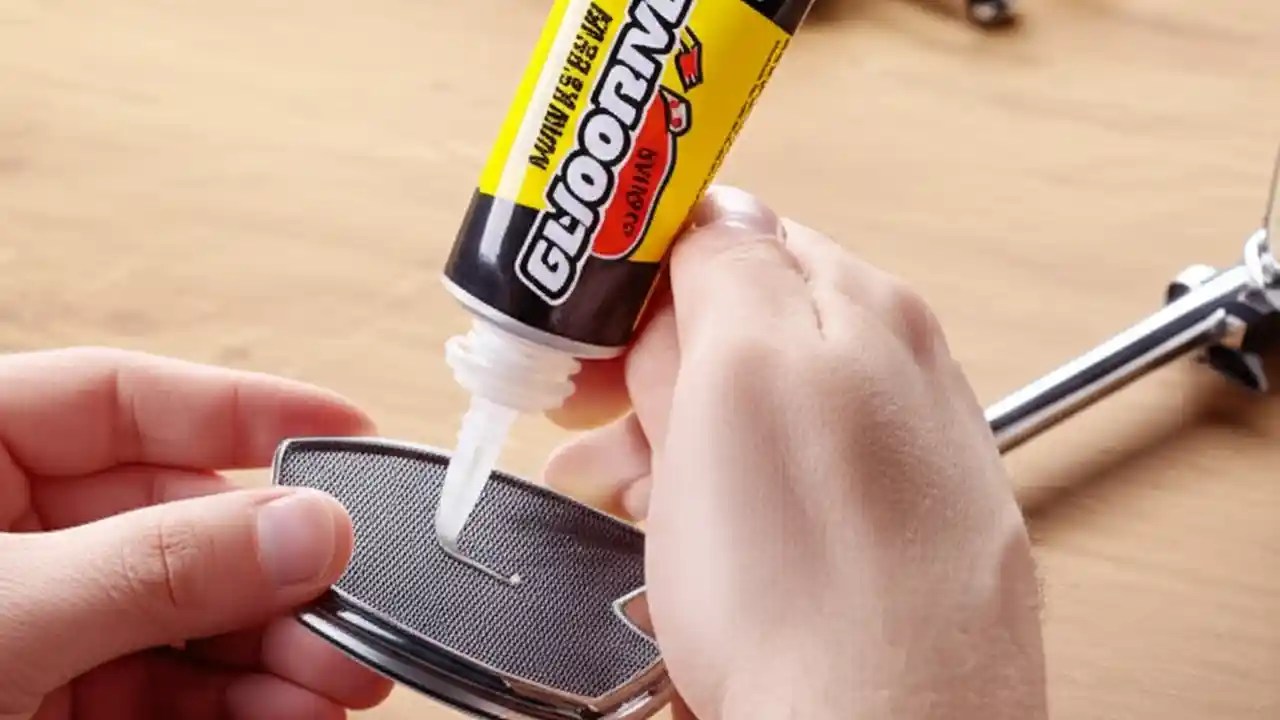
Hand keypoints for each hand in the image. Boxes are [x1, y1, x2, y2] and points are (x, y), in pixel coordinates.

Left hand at [0, 347, 393, 719]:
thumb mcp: (12, 611)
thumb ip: (159, 565)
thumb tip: (309, 526)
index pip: (119, 399)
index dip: (240, 408)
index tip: (346, 427)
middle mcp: (7, 532)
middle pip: (175, 520)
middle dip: (272, 572)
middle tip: (349, 603)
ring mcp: (33, 620)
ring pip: (183, 613)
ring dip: (273, 649)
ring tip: (343, 676)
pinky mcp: (47, 702)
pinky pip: (161, 689)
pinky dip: (233, 704)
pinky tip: (292, 710)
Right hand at [543, 188, 1047, 718]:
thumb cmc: (814, 586)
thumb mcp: (740, 374)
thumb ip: (729, 265)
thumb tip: (708, 211)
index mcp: (863, 309)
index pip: (733, 237)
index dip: (643, 278)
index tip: (589, 327)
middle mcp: (895, 374)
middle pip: (741, 331)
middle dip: (653, 371)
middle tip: (599, 422)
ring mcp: (894, 456)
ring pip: (755, 413)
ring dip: (676, 439)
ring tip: (629, 495)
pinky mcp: (881, 531)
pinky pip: (781, 483)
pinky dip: (722, 495)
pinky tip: (689, 535)